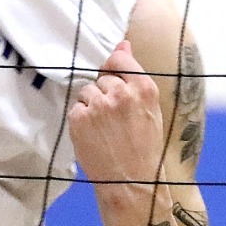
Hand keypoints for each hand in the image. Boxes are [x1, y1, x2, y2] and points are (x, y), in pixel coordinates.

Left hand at [67, 39, 169, 194]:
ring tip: (106, 129)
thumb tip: (123, 44)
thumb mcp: (149, 108)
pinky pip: (76, 107)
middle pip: (103, 78)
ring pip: (87, 91)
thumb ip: (134, 75)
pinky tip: (95, 136)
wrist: (132, 182)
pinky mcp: (79, 118)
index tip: (115, 79)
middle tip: (117, 121)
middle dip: (106, 94)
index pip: (119, 58)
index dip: (115, 69)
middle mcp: (120, 93)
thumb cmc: (145, 147)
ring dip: (92, 106)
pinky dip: (82, 119)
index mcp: (144, 88)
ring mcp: (98, 105)